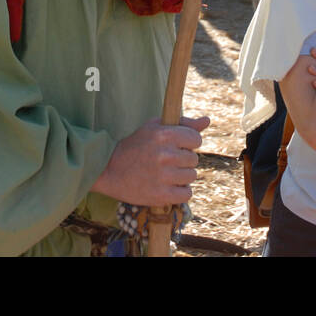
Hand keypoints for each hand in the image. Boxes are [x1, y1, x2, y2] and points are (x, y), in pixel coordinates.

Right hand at [91, 115, 210, 206]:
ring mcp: (163, 176)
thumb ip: (182, 123)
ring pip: (191, 177)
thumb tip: (207, 120)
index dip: (188, 143)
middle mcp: (165, 155)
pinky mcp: (160, 195)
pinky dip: (180, 192)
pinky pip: (186, 194)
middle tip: (167, 162)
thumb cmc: (134, 146)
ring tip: (165, 174)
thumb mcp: (154, 127)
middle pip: (194, 160)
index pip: (196, 139)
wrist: (108, 169)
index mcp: (164, 135)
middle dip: (183, 161)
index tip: (177, 147)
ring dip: (181, 177)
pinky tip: (167, 187)